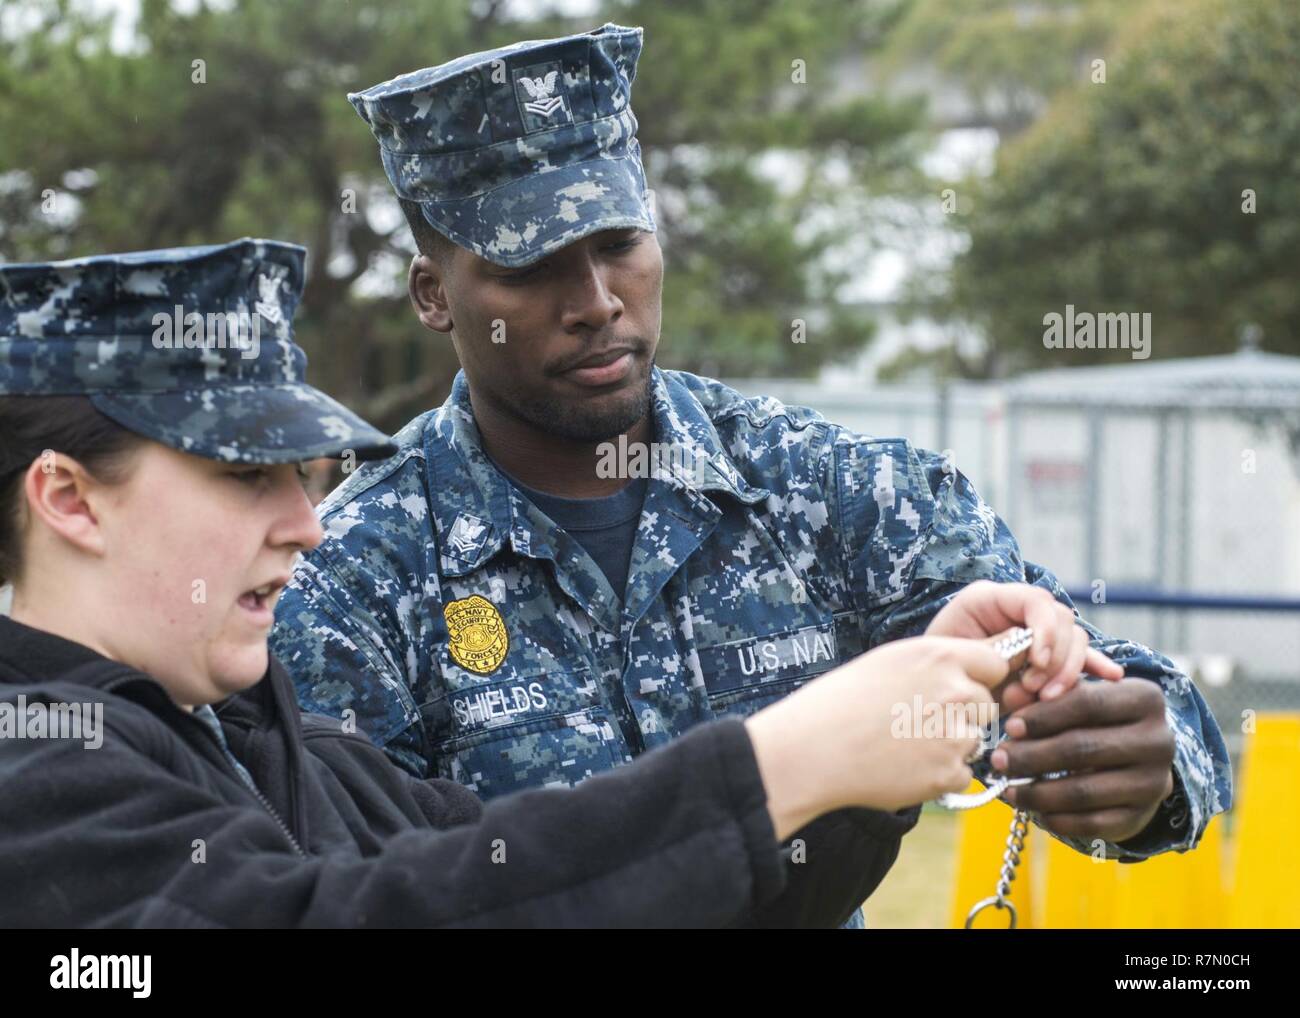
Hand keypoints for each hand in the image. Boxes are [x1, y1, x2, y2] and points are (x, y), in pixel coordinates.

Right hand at [745, 633, 1016, 839]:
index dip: (978, 677)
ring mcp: (955, 734)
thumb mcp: (888, 662)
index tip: (958, 687)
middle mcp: (955, 692)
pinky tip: (903, 766)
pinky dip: (940, 774)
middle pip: (987, 704)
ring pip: (975, 739)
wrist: (813, 749)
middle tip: (918, 720)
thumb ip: (935, 663)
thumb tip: (969, 669)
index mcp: (939, 657)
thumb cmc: (840, 703)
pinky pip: (962, 773)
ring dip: (951, 744)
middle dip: (963, 713)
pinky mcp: (948, 772)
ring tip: (904, 743)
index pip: (995, 663)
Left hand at [926, 580, 1122, 709]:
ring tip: (1041, 699)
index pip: (1036, 602)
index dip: (1045, 631)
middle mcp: (1017, 610)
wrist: (929, 689)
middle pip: (1063, 622)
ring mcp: (1036, 631)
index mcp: (990, 599)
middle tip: (1035, 691)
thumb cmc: (934, 670)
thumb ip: (994, 653)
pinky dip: (1093, 666)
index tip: (1036, 664)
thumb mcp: (957, 657)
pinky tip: (1110, 676)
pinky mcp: (1046, 656)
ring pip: (1074, 641)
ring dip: (1064, 674)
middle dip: (1055, 660)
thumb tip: (1032, 661)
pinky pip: (1078, 656)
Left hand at [993, 678, 1176, 843]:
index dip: (1044, 715)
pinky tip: (1033, 810)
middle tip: (999, 759)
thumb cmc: (1095, 718)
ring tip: (1008, 788)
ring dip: (1037, 792)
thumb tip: (1011, 695)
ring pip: (1084, 791)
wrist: (1136, 760)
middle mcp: (1159, 741)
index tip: (1010, 726)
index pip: (1088, 703)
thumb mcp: (1076, 695)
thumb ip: (1044, 689)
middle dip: (1032, 756)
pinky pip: (1092, 823)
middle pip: (1082, 748)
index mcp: (1146, 699)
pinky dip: (1057, 819)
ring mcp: (1154, 783)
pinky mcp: (1142, 816)